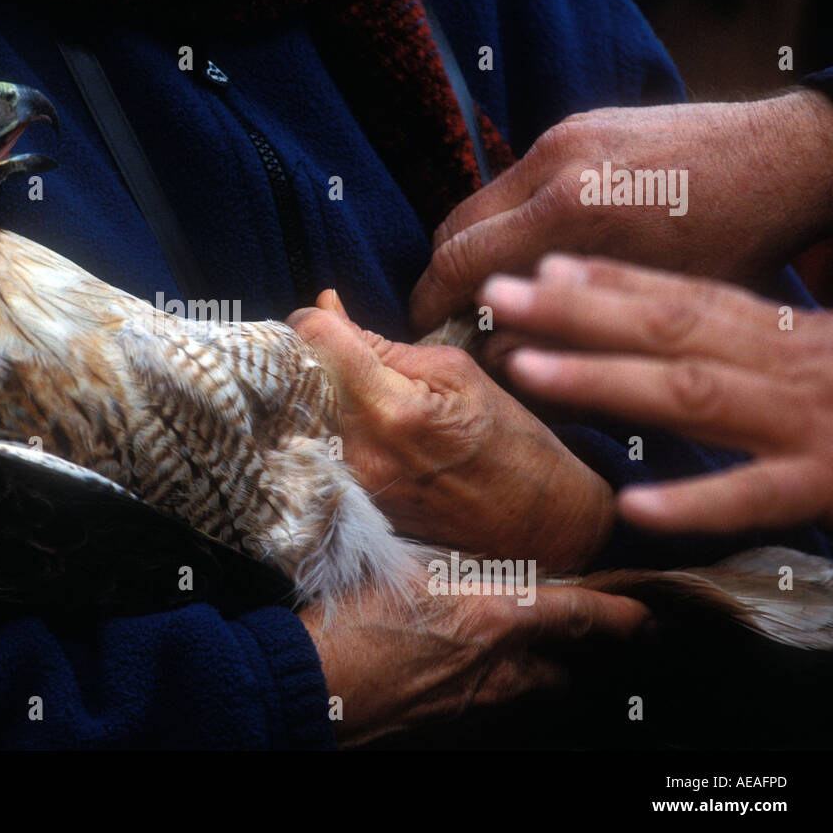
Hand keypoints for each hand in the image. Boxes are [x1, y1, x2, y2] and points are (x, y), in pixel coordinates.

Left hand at [287, 290, 613, 571]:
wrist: (538, 525)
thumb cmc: (508, 441)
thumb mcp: (455, 371)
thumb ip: (380, 343)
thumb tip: (326, 307)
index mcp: (393, 409)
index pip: (313, 341)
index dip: (312, 319)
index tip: (325, 316)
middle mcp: (362, 453)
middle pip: (295, 381)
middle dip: (307, 356)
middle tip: (335, 351)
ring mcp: (352, 486)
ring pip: (299, 417)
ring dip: (312, 393)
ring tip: (349, 390)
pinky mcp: (350, 508)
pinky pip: (316, 452)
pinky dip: (324, 428)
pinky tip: (353, 425)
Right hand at [300, 578, 650, 745]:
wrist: (312, 685)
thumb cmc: (348, 619)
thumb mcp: (406, 568)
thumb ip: (459, 564)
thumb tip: (483, 552)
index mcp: (497, 617)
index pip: (586, 616)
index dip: (625, 616)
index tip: (648, 613)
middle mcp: (502, 668)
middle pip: (569, 667)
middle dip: (579, 651)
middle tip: (581, 630)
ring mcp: (481, 706)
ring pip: (535, 692)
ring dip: (538, 672)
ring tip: (518, 650)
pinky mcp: (457, 729)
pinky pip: (499, 712)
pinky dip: (501, 692)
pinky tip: (470, 674)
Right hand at [410, 91, 832, 333]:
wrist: (784, 156)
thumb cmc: (736, 242)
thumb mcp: (650, 306)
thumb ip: (563, 333)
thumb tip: (494, 357)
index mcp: (568, 210)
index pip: (458, 260)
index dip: (429, 303)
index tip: (427, 332)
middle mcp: (553, 163)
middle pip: (454, 225)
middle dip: (444, 275)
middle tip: (457, 317)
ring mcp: (562, 135)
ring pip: (483, 199)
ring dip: (479, 246)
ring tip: (504, 288)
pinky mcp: (577, 123)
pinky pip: (517, 179)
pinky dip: (512, 218)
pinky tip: (544, 248)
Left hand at [480, 253, 832, 533]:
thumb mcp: (816, 361)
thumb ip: (744, 346)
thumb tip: (658, 337)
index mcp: (786, 335)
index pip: (685, 296)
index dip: (608, 281)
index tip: (537, 266)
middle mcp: (792, 367)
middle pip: (670, 330)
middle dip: (576, 312)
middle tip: (495, 298)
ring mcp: (811, 426)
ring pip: (696, 396)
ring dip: (606, 380)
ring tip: (527, 369)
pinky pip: (759, 495)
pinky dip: (697, 497)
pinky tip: (636, 504)